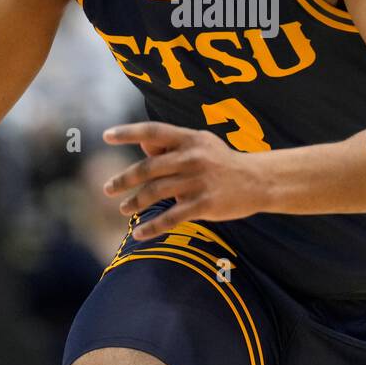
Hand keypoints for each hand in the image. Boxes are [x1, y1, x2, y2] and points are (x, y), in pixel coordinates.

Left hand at [102, 122, 270, 240]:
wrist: (259, 181)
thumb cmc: (223, 162)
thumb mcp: (202, 144)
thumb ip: (173, 144)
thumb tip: (143, 144)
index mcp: (190, 139)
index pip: (153, 131)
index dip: (128, 133)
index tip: (106, 136)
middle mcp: (192, 157)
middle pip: (149, 167)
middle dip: (124, 179)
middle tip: (108, 188)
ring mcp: (199, 181)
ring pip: (156, 193)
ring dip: (135, 203)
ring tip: (123, 208)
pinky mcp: (205, 204)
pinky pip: (171, 218)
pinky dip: (152, 228)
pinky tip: (138, 234)